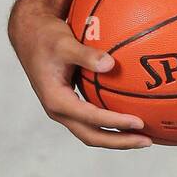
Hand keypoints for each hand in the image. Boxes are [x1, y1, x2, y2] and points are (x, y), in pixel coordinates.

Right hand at [8, 0, 150, 147]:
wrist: (29, 34)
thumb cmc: (47, 37)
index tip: (139, 123)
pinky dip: (111, 123)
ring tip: (144, 137)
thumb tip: (111, 64)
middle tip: (147, 141)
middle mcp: (59, 110)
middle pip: (92, 136)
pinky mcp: (70, 104)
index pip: (91, 118)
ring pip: (92, 132)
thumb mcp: (65, 43)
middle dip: (120, 141)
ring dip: (117, 136)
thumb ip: (86, 55)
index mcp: (56, 100)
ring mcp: (64, 109)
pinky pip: (93, 120)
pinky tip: (131, 115)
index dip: (115, 122)